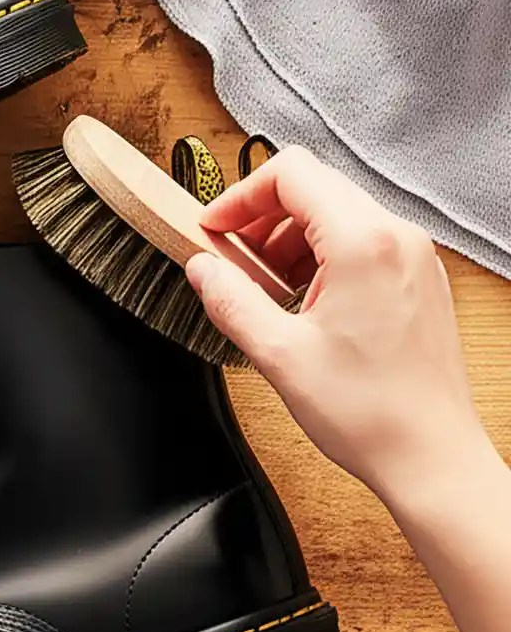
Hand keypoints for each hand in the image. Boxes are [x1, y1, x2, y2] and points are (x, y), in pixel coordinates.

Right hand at [184, 146, 488, 496]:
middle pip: (314, 187)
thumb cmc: (369, 412)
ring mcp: (414, 257)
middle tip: (228, 258)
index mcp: (364, 243)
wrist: (431, 458)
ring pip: (336, 213)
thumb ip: (231, 299)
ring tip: (262, 287)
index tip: (213, 229)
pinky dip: (320, 256)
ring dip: (287, 238)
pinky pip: (360, 242)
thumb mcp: (278, 353)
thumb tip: (201, 267)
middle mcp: (397, 237)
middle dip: (260, 216)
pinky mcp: (417, 279)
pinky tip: (298, 300)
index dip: (240, 196)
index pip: (292, 173)